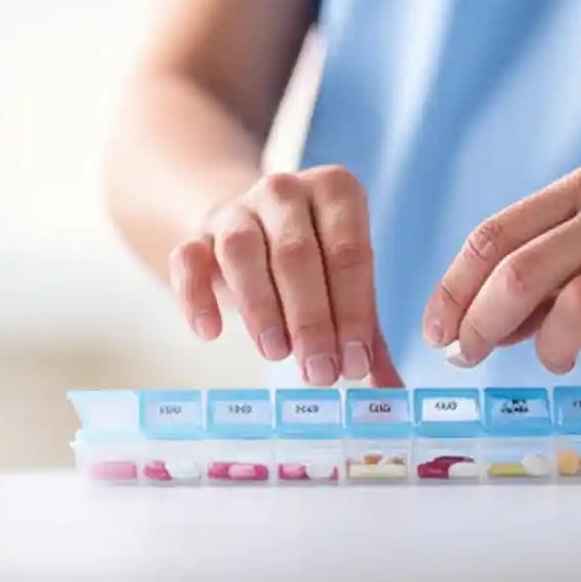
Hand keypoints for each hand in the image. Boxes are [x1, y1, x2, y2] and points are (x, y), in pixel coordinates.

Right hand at [169, 166, 402, 386]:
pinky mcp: (195, 234)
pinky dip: (196, 297)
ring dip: (260, 307)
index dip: (353, 312)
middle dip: (310, 319)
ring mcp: (235, 210)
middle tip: (319, 372)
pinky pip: (188, 259)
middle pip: (296, 254)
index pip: (349, 253)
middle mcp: (284, 191)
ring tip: (276, 353)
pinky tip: (210, 332)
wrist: (246, 228)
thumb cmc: (310, 261)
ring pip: (241, 252)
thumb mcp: (344, 284)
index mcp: (335, 191)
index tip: (355, 364)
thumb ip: (366, 332)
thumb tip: (392, 390)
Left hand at [423, 165, 580, 381]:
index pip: (493, 237)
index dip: (453, 289)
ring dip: (550, 347)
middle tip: (470, 356)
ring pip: (579, 304)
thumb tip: (486, 325)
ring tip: (555, 360)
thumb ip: (549, 268)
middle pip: (521, 272)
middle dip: (481, 324)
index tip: (435, 331)